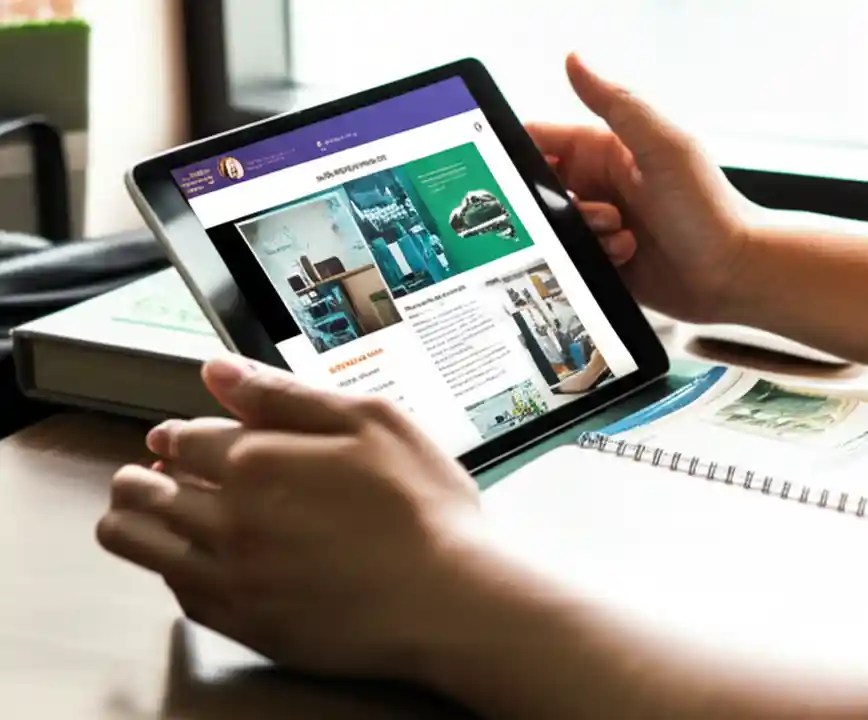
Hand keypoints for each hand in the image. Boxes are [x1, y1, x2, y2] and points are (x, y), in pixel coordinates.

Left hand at [96, 355, 487, 679]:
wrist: (454, 599)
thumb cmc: (425, 508)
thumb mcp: (372, 421)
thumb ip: (286, 395)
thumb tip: (220, 370)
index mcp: (256, 460)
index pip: (183, 437)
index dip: (181, 433)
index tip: (185, 439)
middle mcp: (229, 519)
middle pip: (142, 490)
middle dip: (142, 475)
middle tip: (156, 474)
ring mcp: (233, 578)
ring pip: (138, 544)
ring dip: (135, 520)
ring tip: (156, 514)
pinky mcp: (246, 626)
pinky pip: (178, 594)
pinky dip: (177, 570)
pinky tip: (203, 562)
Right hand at [529, 53, 754, 322]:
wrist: (734, 273)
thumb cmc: (708, 208)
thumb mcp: (661, 146)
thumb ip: (615, 102)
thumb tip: (575, 60)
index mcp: (606, 149)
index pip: (542, 140)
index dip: (521, 152)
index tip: (517, 171)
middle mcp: (602, 184)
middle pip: (542, 189)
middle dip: (554, 203)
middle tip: (593, 209)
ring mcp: (603, 224)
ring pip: (555, 228)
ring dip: (583, 232)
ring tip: (620, 232)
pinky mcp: (606, 261)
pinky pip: (574, 260)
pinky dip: (595, 258)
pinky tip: (628, 254)